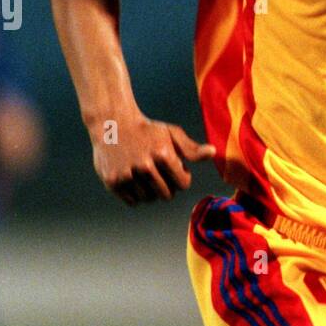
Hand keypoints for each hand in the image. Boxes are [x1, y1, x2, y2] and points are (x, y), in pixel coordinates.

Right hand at [90, 110, 214, 204]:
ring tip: (146, 176)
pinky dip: (135, 195)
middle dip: (167, 186)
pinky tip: (134, 180)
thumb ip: (192, 148)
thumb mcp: (171, 133)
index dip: (182, 178)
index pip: (183, 184)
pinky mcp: (112, 181)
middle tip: (159, 173)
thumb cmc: (146, 130)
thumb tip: (213, 152)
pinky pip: (133, 202)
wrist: (112, 123)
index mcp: (163, 154)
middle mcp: (145, 165)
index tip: (175, 169)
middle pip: (167, 195)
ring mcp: (127, 174)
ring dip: (151, 191)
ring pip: (149, 199)